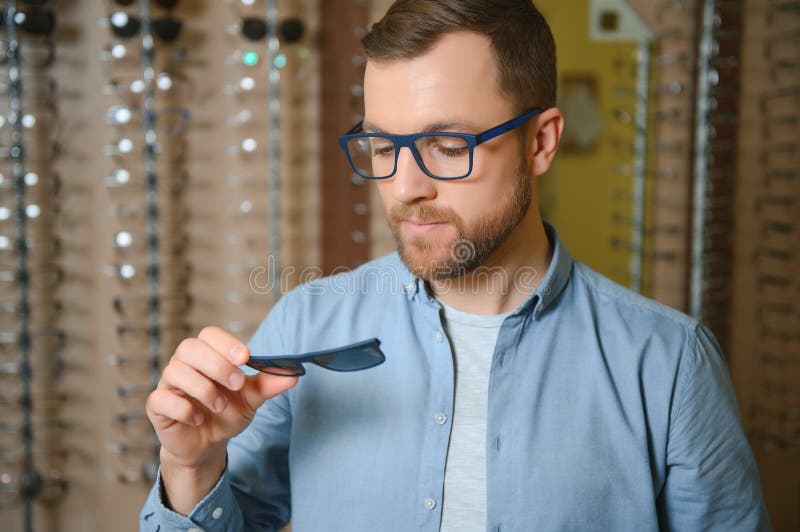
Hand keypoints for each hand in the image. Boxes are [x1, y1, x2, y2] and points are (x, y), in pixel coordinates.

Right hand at [146, 325, 297, 470]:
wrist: (207, 445)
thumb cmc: (226, 413)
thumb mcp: (251, 399)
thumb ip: (269, 384)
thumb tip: (294, 374)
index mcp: (206, 355)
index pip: (209, 334)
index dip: (226, 343)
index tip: (245, 357)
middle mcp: (184, 364)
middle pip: (189, 348)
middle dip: (216, 364)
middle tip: (237, 384)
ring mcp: (168, 385)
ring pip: (175, 371)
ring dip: (203, 388)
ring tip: (220, 405)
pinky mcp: (157, 407)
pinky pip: (161, 399)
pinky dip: (183, 408)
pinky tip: (198, 419)